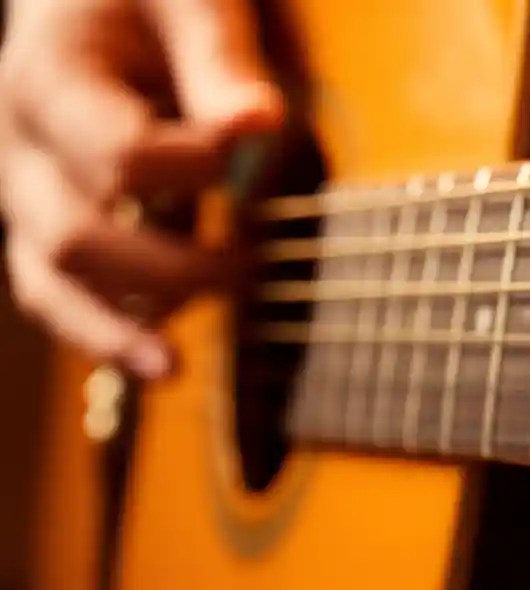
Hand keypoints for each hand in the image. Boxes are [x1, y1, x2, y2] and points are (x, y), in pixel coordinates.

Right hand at [0, 0, 282, 377]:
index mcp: (49, 77)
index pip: (119, 155)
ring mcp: (27, 190)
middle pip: (74, 235)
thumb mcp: (192, 0)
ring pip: (48, 280)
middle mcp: (20, 143)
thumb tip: (259, 126)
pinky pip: (55, 292)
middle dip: (168, 267)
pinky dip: (102, 333)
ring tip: (179, 367)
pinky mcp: (48, 220)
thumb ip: (221, 62)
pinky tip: (162, 365)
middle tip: (253, 267)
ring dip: (117, 327)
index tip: (259, 144)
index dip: (195, 168)